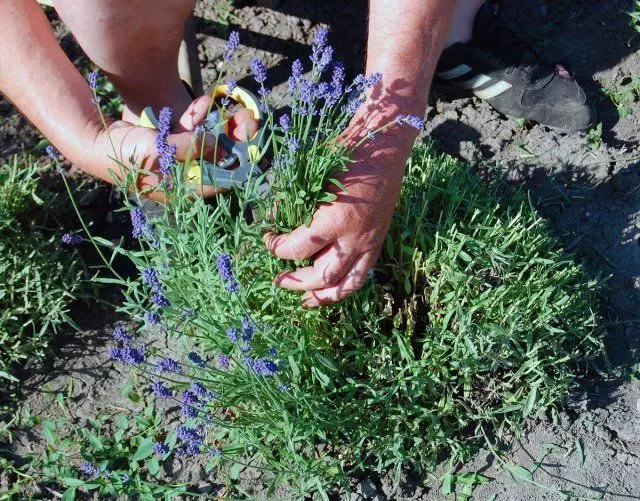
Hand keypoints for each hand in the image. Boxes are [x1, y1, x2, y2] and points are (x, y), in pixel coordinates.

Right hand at [83, 96, 258, 200]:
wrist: (93, 141)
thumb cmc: (124, 154)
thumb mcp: (159, 151)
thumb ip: (191, 148)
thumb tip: (220, 148)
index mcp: (181, 190)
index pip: (217, 183)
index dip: (238, 169)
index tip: (255, 156)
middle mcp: (183, 177)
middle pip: (216, 160)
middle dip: (233, 142)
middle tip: (250, 124)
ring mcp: (177, 160)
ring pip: (206, 142)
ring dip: (219, 125)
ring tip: (236, 110)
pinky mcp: (169, 143)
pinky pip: (189, 130)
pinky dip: (196, 117)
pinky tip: (204, 102)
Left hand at [263, 136, 407, 307]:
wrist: (383, 151)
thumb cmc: (345, 157)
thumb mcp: (311, 176)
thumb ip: (291, 203)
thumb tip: (272, 221)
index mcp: (333, 220)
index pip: (297, 249)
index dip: (276, 248)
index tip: (267, 240)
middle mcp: (352, 239)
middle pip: (320, 276)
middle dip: (295, 282)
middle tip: (278, 279)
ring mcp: (368, 244)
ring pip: (346, 285)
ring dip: (323, 297)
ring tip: (305, 302)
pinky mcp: (376, 244)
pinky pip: (361, 275)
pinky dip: (344, 287)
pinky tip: (330, 290)